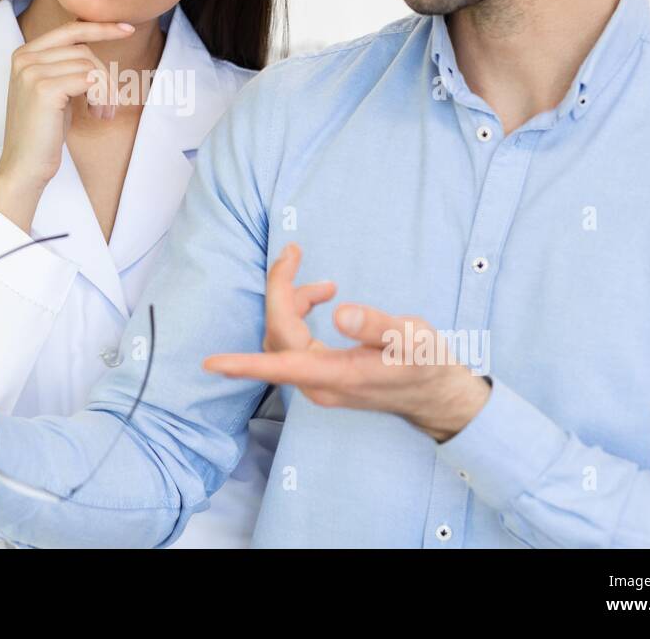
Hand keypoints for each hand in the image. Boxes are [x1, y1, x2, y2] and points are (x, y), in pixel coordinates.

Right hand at [0, 19, 133, 190]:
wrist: (24, 166)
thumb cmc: (43, 132)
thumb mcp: (54, 90)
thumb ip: (66, 65)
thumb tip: (95, 42)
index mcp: (24, 54)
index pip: (70, 29)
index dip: (100, 28)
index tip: (128, 29)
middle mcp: (24, 58)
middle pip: (84, 50)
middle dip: (105, 76)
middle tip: (110, 105)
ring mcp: (32, 72)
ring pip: (90, 66)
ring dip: (105, 91)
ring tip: (103, 113)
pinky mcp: (44, 89)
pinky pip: (90, 80)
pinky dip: (101, 97)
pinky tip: (96, 114)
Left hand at [202, 243, 491, 441]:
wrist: (438, 395)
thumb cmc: (426, 365)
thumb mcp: (412, 340)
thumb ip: (377, 326)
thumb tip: (342, 312)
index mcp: (337, 376)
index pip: (282, 365)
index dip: (244, 363)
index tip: (211, 363)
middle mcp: (319, 384)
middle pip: (278, 337)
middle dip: (281, 292)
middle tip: (293, 253)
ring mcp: (319, 382)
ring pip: (284, 338)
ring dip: (293, 302)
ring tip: (325, 284)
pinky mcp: (323, 375)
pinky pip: (294, 343)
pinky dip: (300, 314)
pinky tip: (321, 297)